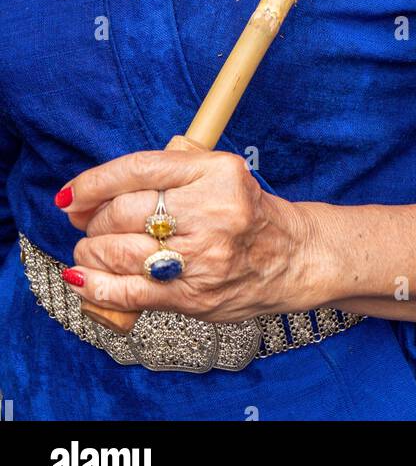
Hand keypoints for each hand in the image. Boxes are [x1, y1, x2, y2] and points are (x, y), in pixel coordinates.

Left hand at [56, 143, 325, 322]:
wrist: (295, 257)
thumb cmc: (248, 213)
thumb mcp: (220, 174)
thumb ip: (170, 173)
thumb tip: (97, 192)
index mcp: (216, 171)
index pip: (139, 169)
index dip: (94, 182)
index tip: (71, 194)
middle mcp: (210, 211)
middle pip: (124, 212)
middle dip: (94, 220)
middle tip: (86, 223)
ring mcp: (203, 257)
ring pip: (121, 253)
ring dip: (92, 252)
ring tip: (90, 250)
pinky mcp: (194, 296)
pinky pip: (130, 292)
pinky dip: (97, 287)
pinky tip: (84, 279)